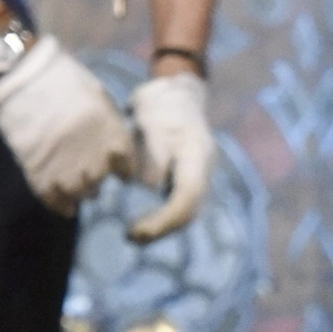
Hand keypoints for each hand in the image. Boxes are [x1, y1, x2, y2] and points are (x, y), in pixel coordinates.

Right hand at [0, 36, 135, 215]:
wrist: (25, 80)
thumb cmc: (65, 82)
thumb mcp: (99, 98)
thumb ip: (110, 126)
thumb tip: (116, 146)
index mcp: (112, 137)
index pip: (127, 167)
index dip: (123, 170)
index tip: (120, 171)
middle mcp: (94, 158)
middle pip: (100, 182)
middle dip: (97, 179)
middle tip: (90, 171)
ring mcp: (66, 169)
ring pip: (80, 194)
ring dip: (81, 192)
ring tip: (76, 185)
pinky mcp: (39, 175)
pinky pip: (55, 201)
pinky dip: (62, 207)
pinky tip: (66, 208)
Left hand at [128, 71, 215, 240]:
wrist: (175, 95)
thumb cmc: (163, 106)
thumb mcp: (154, 124)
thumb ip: (152, 154)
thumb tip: (149, 185)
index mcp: (198, 157)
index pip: (187, 200)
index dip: (164, 221)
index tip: (135, 230)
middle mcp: (202, 172)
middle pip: (188, 213)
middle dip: (160, 230)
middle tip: (130, 237)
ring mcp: (196, 178)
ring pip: (183, 212)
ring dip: (160, 226)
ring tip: (133, 234)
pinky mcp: (184, 180)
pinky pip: (176, 205)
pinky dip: (159, 216)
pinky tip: (141, 221)